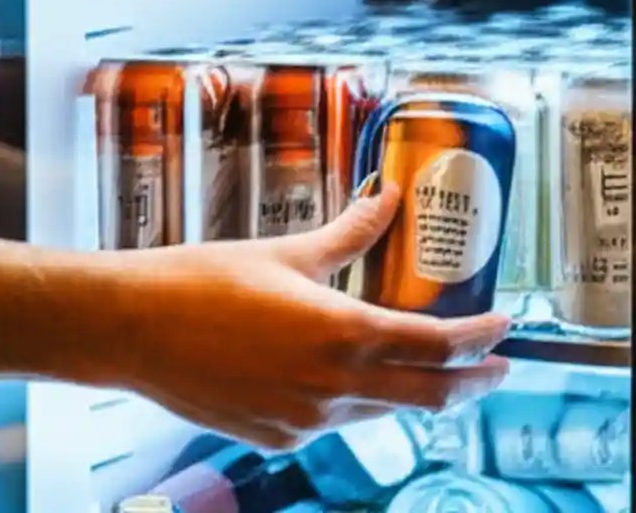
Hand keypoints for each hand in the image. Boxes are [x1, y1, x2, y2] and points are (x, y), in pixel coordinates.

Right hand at [111, 185, 511, 450]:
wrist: (133, 328)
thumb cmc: (201, 283)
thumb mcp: (285, 254)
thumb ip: (349, 233)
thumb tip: (387, 198)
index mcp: (343, 335)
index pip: (440, 346)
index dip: (481, 339)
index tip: (502, 328)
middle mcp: (333, 388)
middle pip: (430, 396)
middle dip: (472, 383)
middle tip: (495, 368)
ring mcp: (306, 421)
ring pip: (380, 410)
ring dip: (408, 390)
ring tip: (416, 365)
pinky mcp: (277, 437)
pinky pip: (332, 422)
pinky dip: (349, 400)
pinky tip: (333, 376)